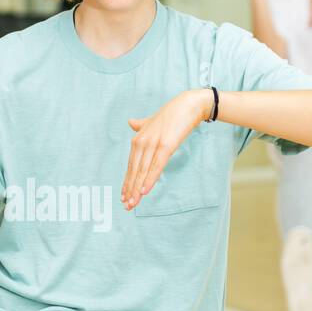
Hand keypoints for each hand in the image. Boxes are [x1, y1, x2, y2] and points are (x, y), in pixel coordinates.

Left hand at [122, 90, 208, 209]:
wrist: (188, 105)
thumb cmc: (171, 115)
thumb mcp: (152, 121)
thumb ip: (140, 125)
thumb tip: (130, 122)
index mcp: (138, 139)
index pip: (130, 165)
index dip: (127, 182)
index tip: (124, 196)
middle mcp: (142, 142)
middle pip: (134, 171)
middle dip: (130, 189)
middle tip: (127, 206)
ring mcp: (153, 144)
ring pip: (143, 171)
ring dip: (137, 189)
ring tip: (133, 203)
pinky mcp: (166, 146)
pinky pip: (156, 166)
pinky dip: (150, 179)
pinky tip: (145, 191)